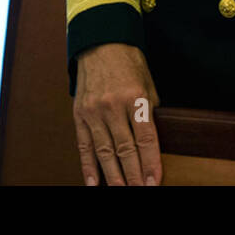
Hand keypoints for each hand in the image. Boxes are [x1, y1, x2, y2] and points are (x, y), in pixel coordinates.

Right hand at [73, 42, 161, 186]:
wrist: (101, 42)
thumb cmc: (129, 63)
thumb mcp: (148, 84)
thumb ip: (149, 113)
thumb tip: (151, 144)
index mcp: (134, 98)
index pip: (145, 139)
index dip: (150, 164)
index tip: (154, 183)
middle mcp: (112, 106)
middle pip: (125, 150)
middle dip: (134, 176)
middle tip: (140, 192)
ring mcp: (93, 111)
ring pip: (104, 151)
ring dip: (113, 176)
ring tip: (121, 191)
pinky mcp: (80, 113)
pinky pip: (84, 145)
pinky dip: (88, 166)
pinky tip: (94, 183)